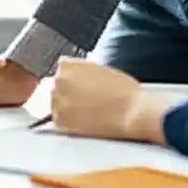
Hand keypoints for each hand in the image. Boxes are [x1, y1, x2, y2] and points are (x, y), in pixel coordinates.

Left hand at [51, 58, 166, 143]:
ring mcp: (56, 101)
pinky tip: (84, 122)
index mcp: (66, 65)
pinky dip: (68, 123)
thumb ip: (81, 71)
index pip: (61, 70)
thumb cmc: (124, 91)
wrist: (132, 113)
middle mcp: (58, 81)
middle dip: (67, 93)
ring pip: (55, 104)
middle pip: (56, 87)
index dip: (72, 80)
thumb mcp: (99, 69)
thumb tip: (75, 79)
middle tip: (85, 102)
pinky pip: (58, 120)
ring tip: (87, 113)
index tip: (81, 87)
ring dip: (66, 108)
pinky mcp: (60, 121)